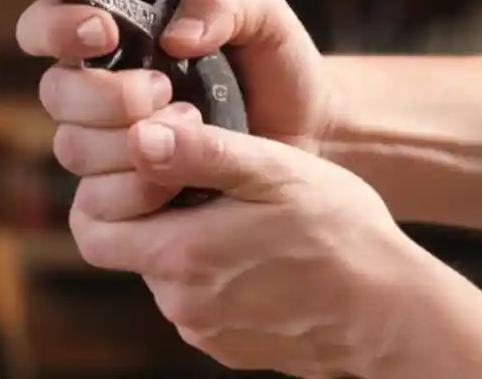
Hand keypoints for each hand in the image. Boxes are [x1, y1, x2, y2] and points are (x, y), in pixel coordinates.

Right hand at [15, 0, 335, 214]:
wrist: (308, 133)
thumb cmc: (276, 70)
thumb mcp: (261, 17)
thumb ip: (221, 4)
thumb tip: (175, 37)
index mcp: (117, 41)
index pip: (46, 27)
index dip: (57, 28)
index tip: (104, 32)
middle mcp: (100, 94)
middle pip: (56, 93)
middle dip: (106, 94)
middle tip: (162, 90)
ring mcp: (107, 149)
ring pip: (73, 148)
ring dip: (127, 143)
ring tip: (191, 129)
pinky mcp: (119, 203)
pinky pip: (91, 209)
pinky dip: (132, 195)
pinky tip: (176, 181)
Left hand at [68, 108, 417, 377]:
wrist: (391, 314)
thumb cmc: (341, 233)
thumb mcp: (274, 172)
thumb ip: (202, 153)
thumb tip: (138, 136)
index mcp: (180, 254)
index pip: (91, 222)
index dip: (111, 183)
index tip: (157, 157)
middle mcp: (179, 301)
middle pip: (122, 246)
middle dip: (143, 209)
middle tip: (194, 180)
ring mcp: (203, 327)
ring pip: (163, 270)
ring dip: (185, 237)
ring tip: (241, 212)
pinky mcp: (226, 344)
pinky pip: (197, 298)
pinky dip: (213, 270)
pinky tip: (259, 250)